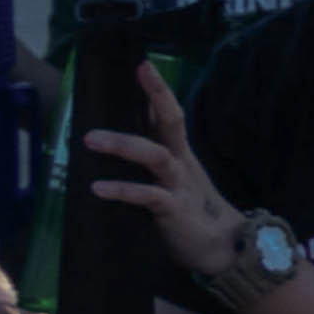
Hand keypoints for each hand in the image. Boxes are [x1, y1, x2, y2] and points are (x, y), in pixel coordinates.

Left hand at [80, 60, 253, 277]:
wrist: (223, 249)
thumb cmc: (192, 212)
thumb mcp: (174, 178)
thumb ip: (157, 157)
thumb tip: (127, 137)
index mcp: (181, 153)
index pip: (169, 114)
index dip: (157, 90)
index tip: (142, 65)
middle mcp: (181, 163)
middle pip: (172, 121)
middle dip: (157, 94)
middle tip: (138, 72)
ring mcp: (178, 185)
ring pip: (154, 155)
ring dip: (123, 144)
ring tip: (91, 139)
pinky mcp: (173, 210)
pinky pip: (146, 195)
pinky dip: (122, 189)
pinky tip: (98, 187)